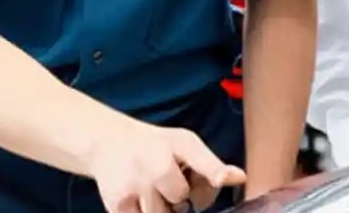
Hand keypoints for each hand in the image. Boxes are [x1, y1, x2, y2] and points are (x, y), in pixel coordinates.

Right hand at [89, 122, 246, 212]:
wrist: (109, 142)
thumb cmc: (156, 146)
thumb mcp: (184, 144)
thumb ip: (210, 165)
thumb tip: (240, 178)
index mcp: (177, 143)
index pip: (199, 159)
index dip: (216, 171)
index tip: (231, 178)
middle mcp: (153, 161)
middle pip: (180, 198)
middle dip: (179, 198)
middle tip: (169, 183)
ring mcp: (133, 183)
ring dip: (162, 210)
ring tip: (155, 191)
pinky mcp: (116, 203)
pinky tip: (141, 200)